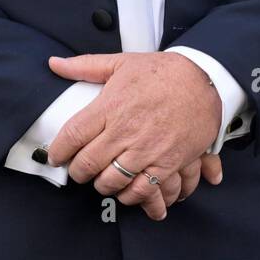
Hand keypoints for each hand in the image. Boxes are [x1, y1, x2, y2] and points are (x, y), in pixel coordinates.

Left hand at [45, 52, 222, 220]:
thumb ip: (86, 66)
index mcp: (111, 106)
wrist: (204, 80)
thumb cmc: (163, 72)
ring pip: (111, 182)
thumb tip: (54, 64)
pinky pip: (142, 191)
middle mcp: (126, 131)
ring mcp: (147, 150)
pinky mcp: (167, 163)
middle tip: (79, 170)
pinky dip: (131, 196)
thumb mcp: (123, 62)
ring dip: (102, 185)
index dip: (58, 152)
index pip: (72, 136)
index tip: (56, 157)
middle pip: (87, 164)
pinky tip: (127, 191)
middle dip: (78, 172)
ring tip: (102, 180)